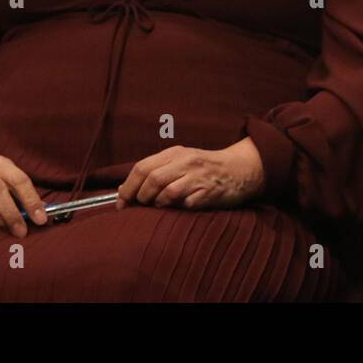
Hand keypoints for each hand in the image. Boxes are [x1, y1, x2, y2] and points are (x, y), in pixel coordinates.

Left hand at [117, 137, 264, 209]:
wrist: (240, 169)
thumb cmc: (204, 169)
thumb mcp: (179, 162)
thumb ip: (154, 172)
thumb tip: (122, 190)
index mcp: (175, 153)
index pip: (142, 167)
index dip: (128, 187)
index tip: (122, 203)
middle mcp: (186, 162)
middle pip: (152, 179)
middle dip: (141, 197)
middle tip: (142, 207)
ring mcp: (198, 177)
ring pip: (168, 192)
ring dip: (159, 204)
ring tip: (161, 207)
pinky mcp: (209, 192)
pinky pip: (187, 204)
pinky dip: (179, 208)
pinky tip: (182, 208)